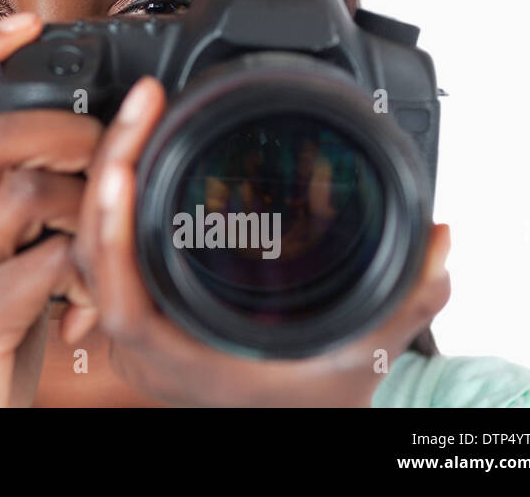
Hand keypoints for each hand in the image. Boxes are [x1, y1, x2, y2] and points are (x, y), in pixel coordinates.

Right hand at [0, 14, 100, 406]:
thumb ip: (11, 211)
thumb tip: (77, 162)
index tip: (24, 21)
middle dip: (69, 132)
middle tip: (111, 155)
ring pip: (28, 190)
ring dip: (90, 207)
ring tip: (104, 243)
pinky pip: (50, 261)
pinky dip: (89, 272)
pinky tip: (89, 305)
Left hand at [67, 76, 452, 406]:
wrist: (287, 423)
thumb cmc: (312, 401)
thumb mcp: (364, 356)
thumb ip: (405, 302)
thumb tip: (439, 242)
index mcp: (183, 361)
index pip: (122, 303)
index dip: (112, 237)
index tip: (123, 171)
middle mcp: (145, 346)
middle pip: (93, 254)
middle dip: (111, 169)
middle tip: (143, 105)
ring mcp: (136, 323)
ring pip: (90, 242)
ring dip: (109, 172)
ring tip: (140, 111)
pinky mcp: (139, 297)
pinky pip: (104, 241)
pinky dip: (116, 192)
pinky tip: (136, 145)